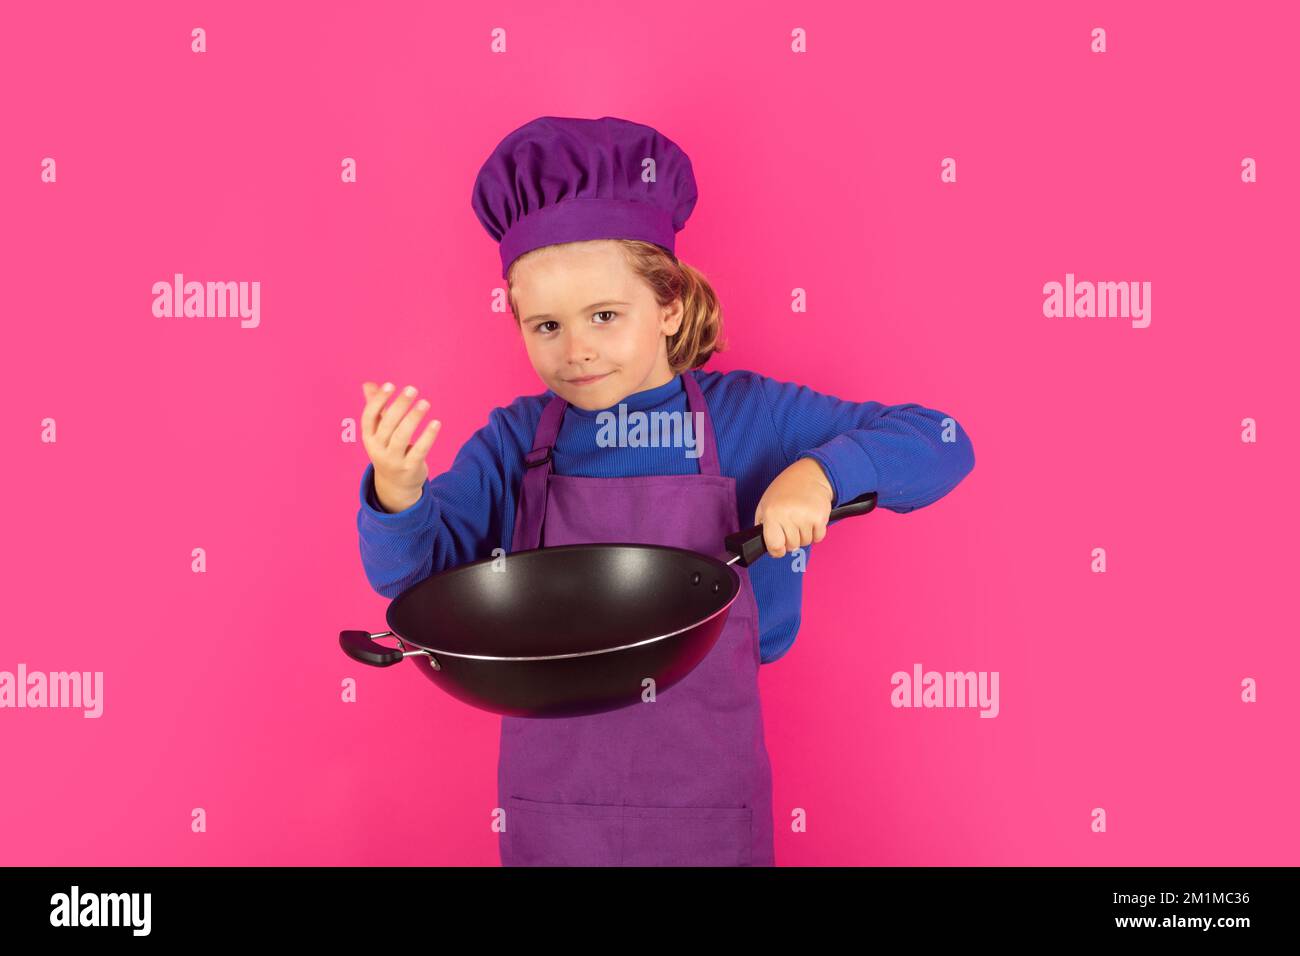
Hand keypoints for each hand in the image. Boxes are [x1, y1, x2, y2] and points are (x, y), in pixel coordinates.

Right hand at [360, 381, 441, 512]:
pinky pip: (419, 450)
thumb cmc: (388, 449)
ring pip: (402, 437)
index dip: (378, 401)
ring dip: (414, 418)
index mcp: (368, 438)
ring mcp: (393, 460)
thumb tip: (368, 384)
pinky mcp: (410, 468)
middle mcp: (378, 449)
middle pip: (387, 425)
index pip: (368, 417)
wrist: (395, 484)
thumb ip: (376, 408)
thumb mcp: (379, 432)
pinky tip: (437, 423)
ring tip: (425, 403)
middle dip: (399, 406)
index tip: (390, 385)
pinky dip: (428, 436)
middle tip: (412, 389)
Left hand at [753, 458, 833, 558]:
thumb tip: (765, 544)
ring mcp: (806, 517)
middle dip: (790, 540)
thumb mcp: (765, 503)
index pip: (775, 546)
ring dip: (803, 535)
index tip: (778, 548)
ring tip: (801, 519)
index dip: (776, 550)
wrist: (810, 475)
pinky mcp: (820, 518)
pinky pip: (818, 538)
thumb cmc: (785, 489)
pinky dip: (815, 533)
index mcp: (772, 513)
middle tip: (791, 525)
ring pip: (805, 543)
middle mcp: (789, 516)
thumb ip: (762, 524)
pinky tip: (810, 520)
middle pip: (791, 546)